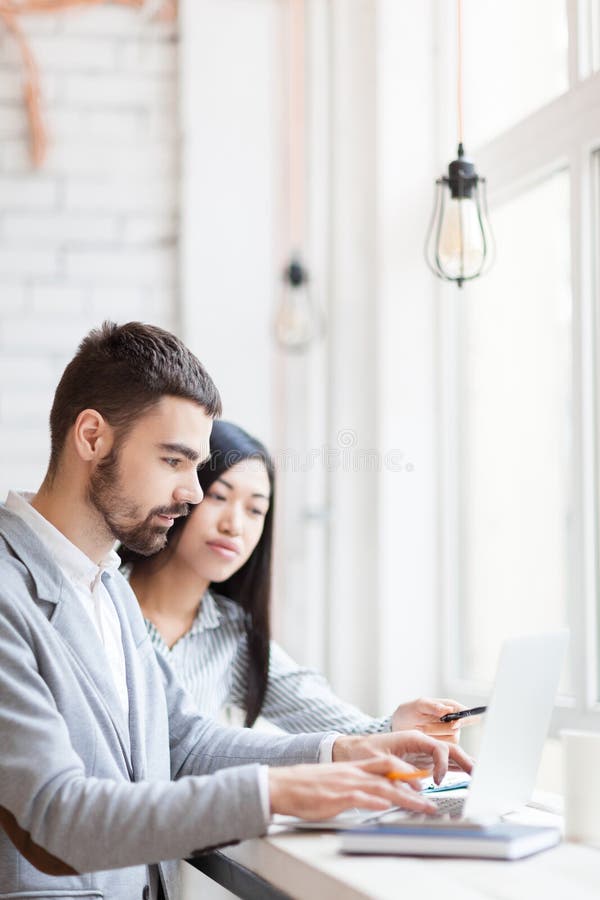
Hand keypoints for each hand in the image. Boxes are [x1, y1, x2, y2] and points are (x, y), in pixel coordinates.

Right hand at [268, 755, 437, 819]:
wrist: (284, 784)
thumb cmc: (308, 785)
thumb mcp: (336, 779)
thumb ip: (356, 785)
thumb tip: (374, 797)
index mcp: (354, 767)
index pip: (387, 765)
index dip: (407, 772)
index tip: (422, 783)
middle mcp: (354, 772)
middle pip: (391, 773)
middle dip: (412, 784)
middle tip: (428, 796)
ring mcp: (346, 784)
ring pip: (381, 787)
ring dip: (404, 797)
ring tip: (420, 806)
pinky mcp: (336, 797)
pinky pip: (359, 798)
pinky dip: (374, 802)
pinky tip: (385, 807)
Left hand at [332, 730, 473, 785]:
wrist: (350, 750)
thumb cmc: (362, 751)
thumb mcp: (379, 761)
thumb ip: (399, 770)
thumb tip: (418, 783)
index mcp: (412, 738)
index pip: (437, 748)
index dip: (442, 764)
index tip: (438, 781)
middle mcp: (420, 743)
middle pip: (447, 750)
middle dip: (464, 760)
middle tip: (478, 774)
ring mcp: (421, 752)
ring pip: (447, 757)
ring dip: (463, 765)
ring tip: (478, 777)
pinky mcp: (419, 761)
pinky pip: (440, 764)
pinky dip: (454, 769)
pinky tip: (465, 776)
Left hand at [392, 697, 468, 741]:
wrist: (399, 726)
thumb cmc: (410, 711)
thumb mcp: (418, 705)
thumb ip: (433, 706)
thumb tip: (449, 709)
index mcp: (449, 706)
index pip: (465, 712)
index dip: (465, 718)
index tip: (456, 723)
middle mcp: (453, 720)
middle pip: (457, 727)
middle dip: (439, 727)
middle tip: (423, 724)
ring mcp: (449, 734)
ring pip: (451, 739)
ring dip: (434, 735)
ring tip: (421, 729)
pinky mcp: (445, 746)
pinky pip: (445, 747)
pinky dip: (434, 743)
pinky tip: (424, 738)